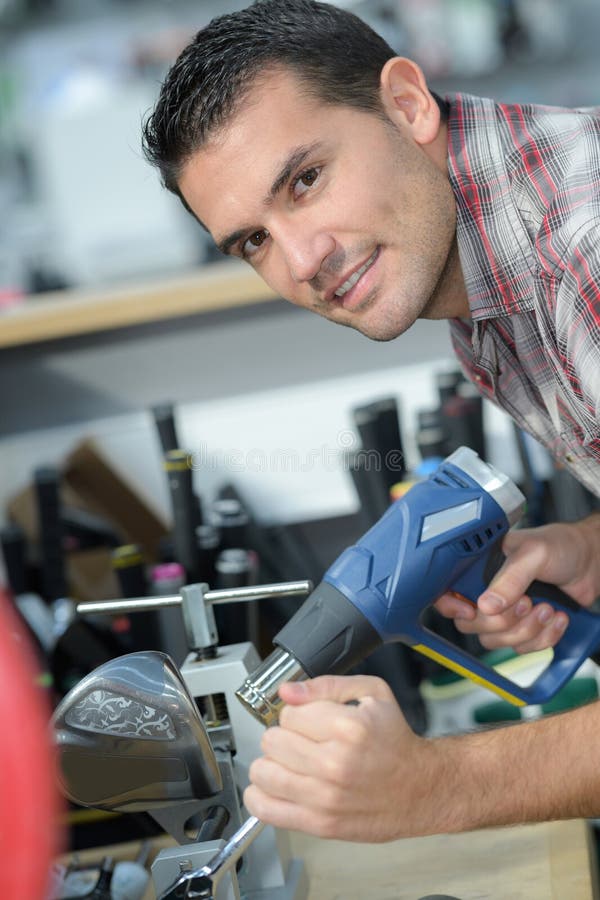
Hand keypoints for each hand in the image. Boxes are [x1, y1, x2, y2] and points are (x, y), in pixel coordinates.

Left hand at [244, 675, 444, 841]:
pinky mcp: (320, 823)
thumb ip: (326, 685)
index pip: (288, 712)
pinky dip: (261, 796)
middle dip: (283, 736)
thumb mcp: (373, 693)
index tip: (308, 720)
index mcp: (348, 727)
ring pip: (264, 771)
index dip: (296, 713)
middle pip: (272, 740)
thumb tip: (288, 690)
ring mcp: (325, 796)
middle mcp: (335, 763)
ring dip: (271, 763)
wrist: (420, 789)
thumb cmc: (395, 741)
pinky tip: (275, 786)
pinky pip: (266, 808)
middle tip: (301, 741)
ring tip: (289, 762)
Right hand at [435, 517, 599, 653]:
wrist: (592, 562)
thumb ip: (510, 579)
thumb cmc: (560, 546)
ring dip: (526, 631)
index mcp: (479, 567)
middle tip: (526, 603)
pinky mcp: (525, 628)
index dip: (451, 606)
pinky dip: (544, 637)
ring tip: (547, 608)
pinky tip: (557, 617)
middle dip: (502, 622)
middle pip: (471, 624)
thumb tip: (485, 606)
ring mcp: (505, 612)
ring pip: (496, 641)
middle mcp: (487, 590)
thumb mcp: (533, 554)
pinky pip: (522, 648)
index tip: (472, 610)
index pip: (446, 591)